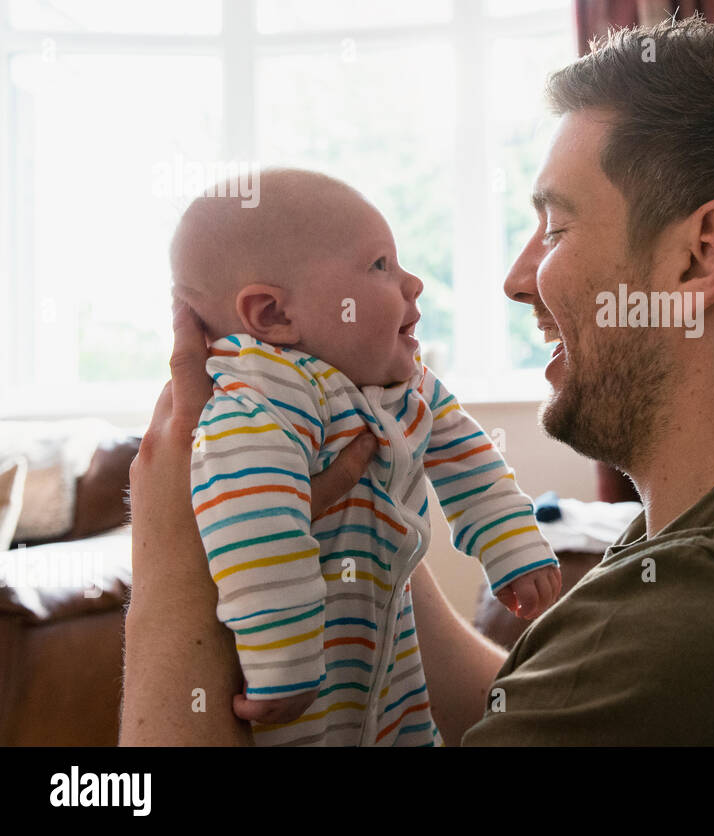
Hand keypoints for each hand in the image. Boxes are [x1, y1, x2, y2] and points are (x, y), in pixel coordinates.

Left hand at [122, 299, 378, 743]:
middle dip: (205, 359)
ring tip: (229, 385)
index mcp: (201, 432)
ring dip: (197, 393)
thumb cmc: (244, 553)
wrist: (184, 606)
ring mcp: (153, 458)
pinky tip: (215, 433)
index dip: (190, 328)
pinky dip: (189, 422)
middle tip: (236, 342)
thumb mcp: (301, 509)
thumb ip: (340, 472)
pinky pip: (168, 434)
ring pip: (172, 407)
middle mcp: (169, 436)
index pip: (189, 364)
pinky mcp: (147, 479)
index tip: (190, 298)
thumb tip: (375, 438)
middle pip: (180, 379)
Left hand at [495, 564, 561, 619]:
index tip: (519, 613)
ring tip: (535, 605)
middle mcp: (537, 570)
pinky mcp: (552, 562)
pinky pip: (558, 581)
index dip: (527, 611)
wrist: (507, 534)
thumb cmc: (499, 560)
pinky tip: (544, 596)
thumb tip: (515, 609)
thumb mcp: (496, 579)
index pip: (531, 600)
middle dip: (537, 610)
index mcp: (522, 576)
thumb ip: (505, 597)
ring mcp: (547, 565)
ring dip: (546, 602)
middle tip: (527, 613)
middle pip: (545, 597)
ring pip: (553, 591)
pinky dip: (553, 592)